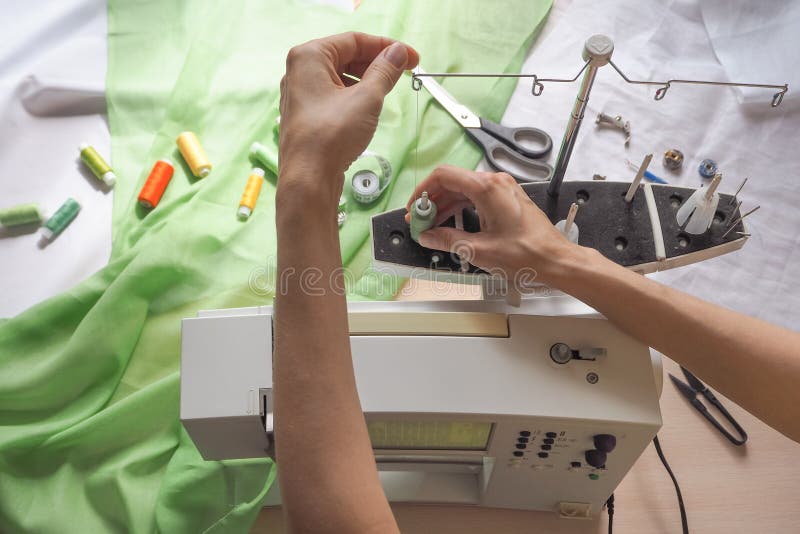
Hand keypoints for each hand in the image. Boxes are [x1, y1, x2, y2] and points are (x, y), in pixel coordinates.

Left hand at [278, 32, 418, 204]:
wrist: (308, 179)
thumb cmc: (331, 136)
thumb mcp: (367, 98)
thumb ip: (384, 71)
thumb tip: (398, 53)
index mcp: (309, 57)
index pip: (354, 41)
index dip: (386, 47)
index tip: (411, 57)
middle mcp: (299, 72)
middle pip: (345, 57)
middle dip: (376, 64)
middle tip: (403, 73)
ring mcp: (300, 95)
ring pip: (340, 78)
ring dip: (366, 82)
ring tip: (387, 92)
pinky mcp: (305, 116)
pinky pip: (333, 96)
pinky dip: (353, 97)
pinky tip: (367, 109)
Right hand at [406, 165, 586, 285]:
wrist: (556, 260)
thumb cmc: (526, 254)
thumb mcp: (479, 250)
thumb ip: (447, 240)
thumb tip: (428, 236)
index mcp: (487, 188)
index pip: (444, 176)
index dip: (423, 191)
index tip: (414, 208)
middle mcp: (496, 182)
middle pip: (453, 182)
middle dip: (432, 201)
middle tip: (420, 222)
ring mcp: (503, 189)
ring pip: (464, 190)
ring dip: (445, 206)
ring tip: (432, 226)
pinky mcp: (508, 200)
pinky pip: (477, 197)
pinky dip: (461, 208)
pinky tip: (452, 224)